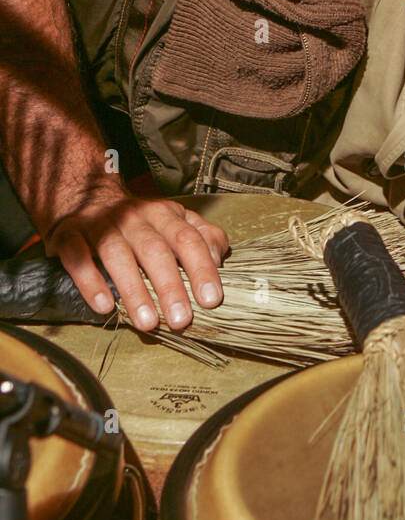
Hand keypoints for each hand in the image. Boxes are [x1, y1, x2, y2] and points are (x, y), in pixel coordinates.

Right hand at [44, 184, 228, 331]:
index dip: (201, 268)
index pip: (188, 239)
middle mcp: (134, 217)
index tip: (211, 300)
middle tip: (181, 320)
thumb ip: (204, 237)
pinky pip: (79, 258)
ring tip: (147, 322)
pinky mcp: (70, 235)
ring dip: (134, 291)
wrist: (87, 197)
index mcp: (165, 214)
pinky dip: (91, 281)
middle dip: (170, 286)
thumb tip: (218, 259)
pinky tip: (104, 306)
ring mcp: (101, 225)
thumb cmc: (141, 222)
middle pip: (155, 250)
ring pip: (117, 256)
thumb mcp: (177, 221)